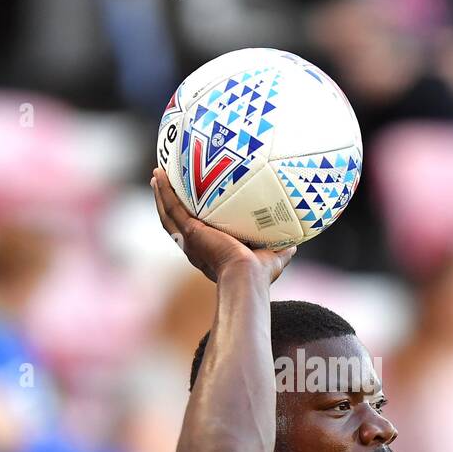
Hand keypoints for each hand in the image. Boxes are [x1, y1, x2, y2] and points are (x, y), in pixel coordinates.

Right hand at [150, 168, 295, 283]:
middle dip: (168, 203)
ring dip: (161, 194)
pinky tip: (159, 176)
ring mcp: (189, 239)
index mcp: (208, 251)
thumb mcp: (271, 258)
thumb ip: (281, 250)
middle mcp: (194, 246)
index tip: (187, 204)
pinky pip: (172, 207)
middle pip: (174, 220)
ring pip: (168, 212)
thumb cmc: (259, 274)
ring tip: (157, 175)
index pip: (194, 231)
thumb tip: (295, 244)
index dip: (188, 218)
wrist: (246, 276)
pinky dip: (164, 192)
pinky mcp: (189, 231)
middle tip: (163, 184)